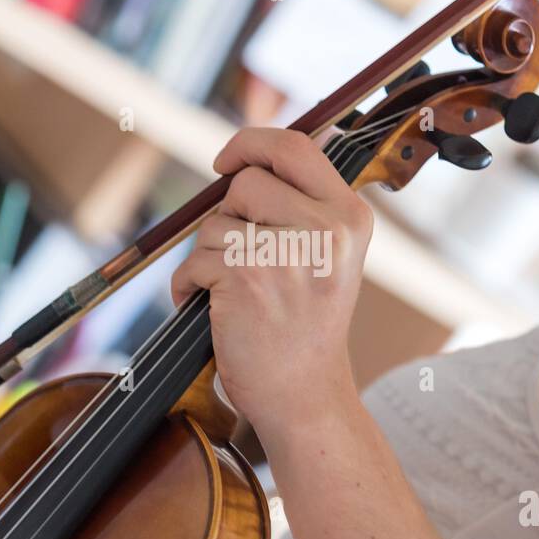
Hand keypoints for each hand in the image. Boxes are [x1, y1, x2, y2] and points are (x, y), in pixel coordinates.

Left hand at [171, 128, 372, 436]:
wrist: (306, 395)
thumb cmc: (307, 326)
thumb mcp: (329, 257)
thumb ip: (302, 207)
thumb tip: (244, 158)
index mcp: (349, 217)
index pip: (294, 146)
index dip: (251, 143)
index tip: (226, 162)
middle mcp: (324, 230)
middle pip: (246, 183)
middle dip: (228, 217)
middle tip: (242, 259)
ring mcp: (284, 254)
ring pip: (215, 223)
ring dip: (209, 256)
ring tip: (236, 292)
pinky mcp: (245, 279)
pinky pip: (194, 260)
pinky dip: (189, 284)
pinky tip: (212, 308)